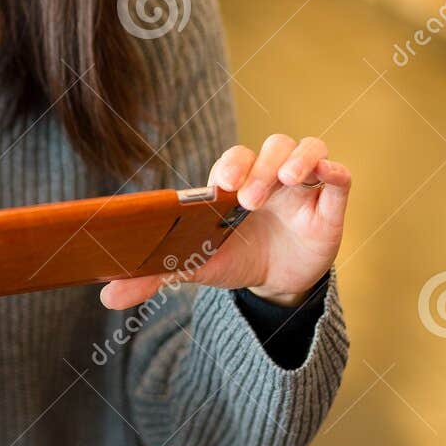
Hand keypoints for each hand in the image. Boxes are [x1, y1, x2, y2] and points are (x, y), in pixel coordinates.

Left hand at [100, 135, 350, 310]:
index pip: (234, 160)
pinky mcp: (330, 205)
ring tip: (286, 181)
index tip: (224, 185)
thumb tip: (107, 297)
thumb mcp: (196, 267)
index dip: (231, 165)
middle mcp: (269, 176)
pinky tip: (325, 177)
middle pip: (270, 148)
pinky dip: (333, 170)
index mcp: (235, 183)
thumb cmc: (234, 260)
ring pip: (305, 150)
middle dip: (260, 168)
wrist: (276, 283)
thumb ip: (155, 274)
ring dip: (296, 158)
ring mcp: (302, 187)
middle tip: (250, 200)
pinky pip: (339, 177)